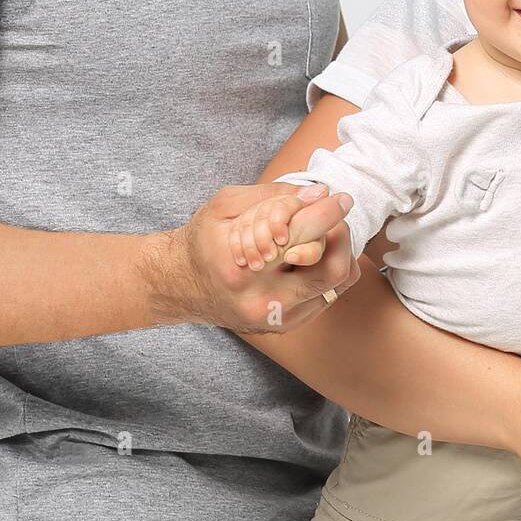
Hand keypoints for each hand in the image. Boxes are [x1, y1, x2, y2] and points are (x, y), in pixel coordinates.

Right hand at [142, 183, 360, 334]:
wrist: (178, 286)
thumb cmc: (203, 240)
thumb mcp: (227, 204)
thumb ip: (275, 196)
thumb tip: (320, 195)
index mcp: (243, 268)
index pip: (302, 237)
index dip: (329, 214)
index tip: (341, 199)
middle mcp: (262, 301)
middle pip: (332, 271)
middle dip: (341, 237)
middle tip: (332, 218)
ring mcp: (275, 320)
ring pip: (336, 286)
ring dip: (337, 254)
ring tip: (318, 235)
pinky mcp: (283, 326)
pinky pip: (327, 297)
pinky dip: (327, 271)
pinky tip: (310, 256)